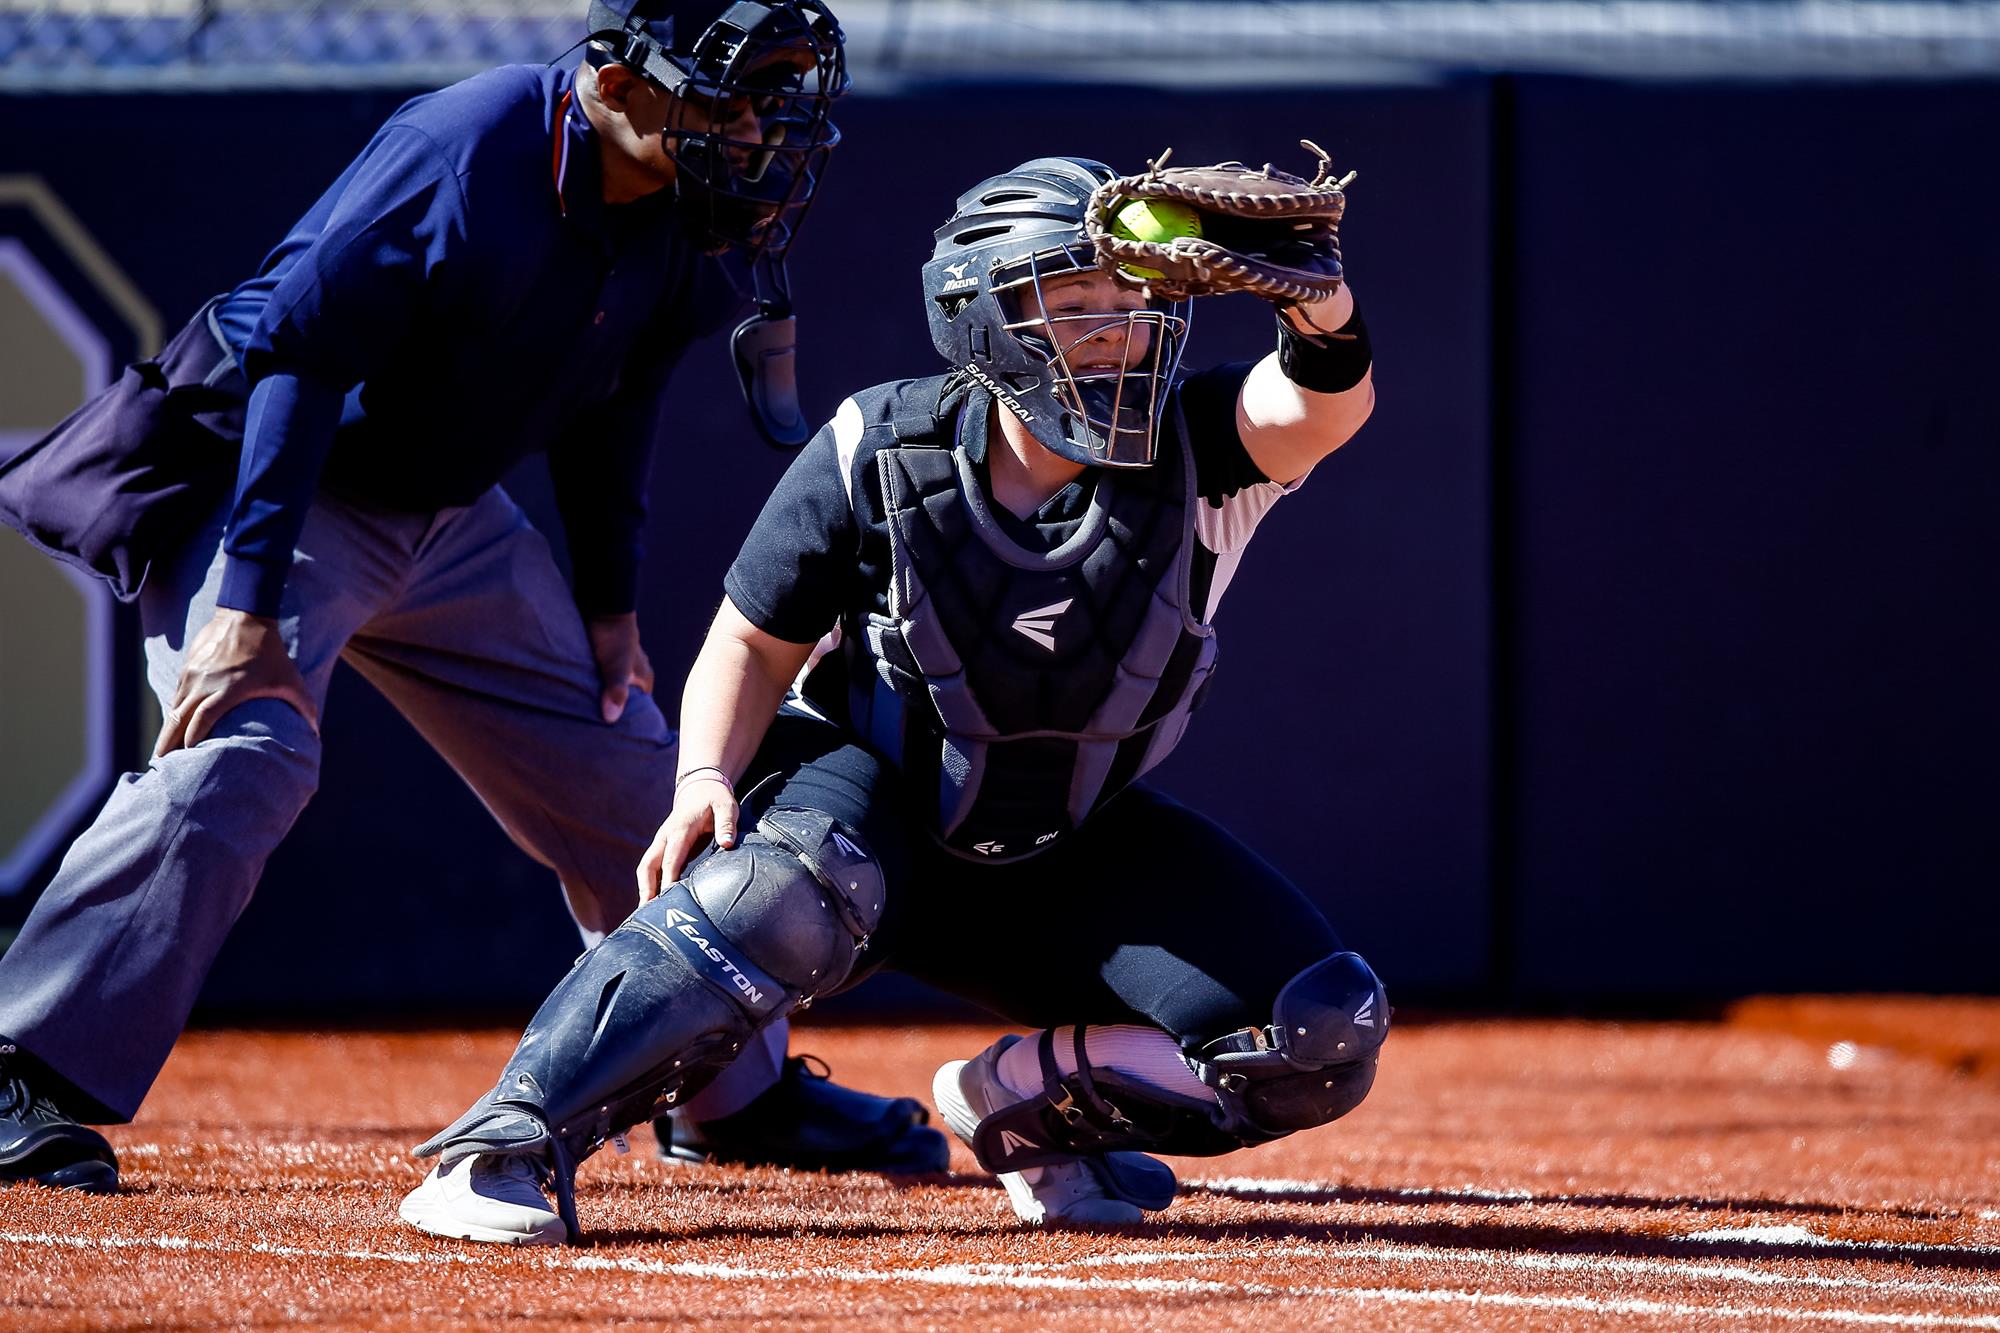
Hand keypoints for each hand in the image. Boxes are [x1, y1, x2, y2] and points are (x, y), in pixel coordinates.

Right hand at [154, 608, 317, 757]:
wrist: (245, 617)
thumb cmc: (272, 653)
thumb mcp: (291, 679)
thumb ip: (304, 706)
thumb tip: (315, 733)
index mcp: (230, 688)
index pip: (203, 717)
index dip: (193, 739)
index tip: (188, 757)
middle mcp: (206, 682)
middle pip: (179, 718)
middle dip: (168, 743)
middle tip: (160, 766)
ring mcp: (193, 675)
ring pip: (174, 709)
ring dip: (166, 732)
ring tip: (160, 756)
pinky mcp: (187, 670)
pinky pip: (176, 697)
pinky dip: (172, 715)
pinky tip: (170, 730)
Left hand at [587, 611, 655, 723]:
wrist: (602, 604)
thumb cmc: (612, 637)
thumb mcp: (615, 667)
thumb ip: (616, 692)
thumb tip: (611, 718)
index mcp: (644, 678)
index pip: (640, 709)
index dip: (626, 720)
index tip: (609, 732)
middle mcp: (635, 672)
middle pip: (625, 698)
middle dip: (611, 708)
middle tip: (593, 723)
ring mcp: (620, 663)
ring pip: (610, 686)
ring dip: (599, 694)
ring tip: (584, 708)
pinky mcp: (605, 655)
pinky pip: (599, 675)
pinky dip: (592, 682)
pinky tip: (579, 688)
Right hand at [637, 772, 737, 902]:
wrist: (699, 787)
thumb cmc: (715, 799)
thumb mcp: (726, 806)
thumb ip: (726, 824)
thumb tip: (727, 843)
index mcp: (680, 829)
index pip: (671, 858)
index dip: (668, 878)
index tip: (667, 897)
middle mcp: (665, 837)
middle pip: (648, 865)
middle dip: (645, 889)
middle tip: (647, 913)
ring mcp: (661, 842)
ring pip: (646, 868)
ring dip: (644, 889)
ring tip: (645, 914)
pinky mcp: (664, 848)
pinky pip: (652, 868)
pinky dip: (649, 884)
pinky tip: (652, 902)